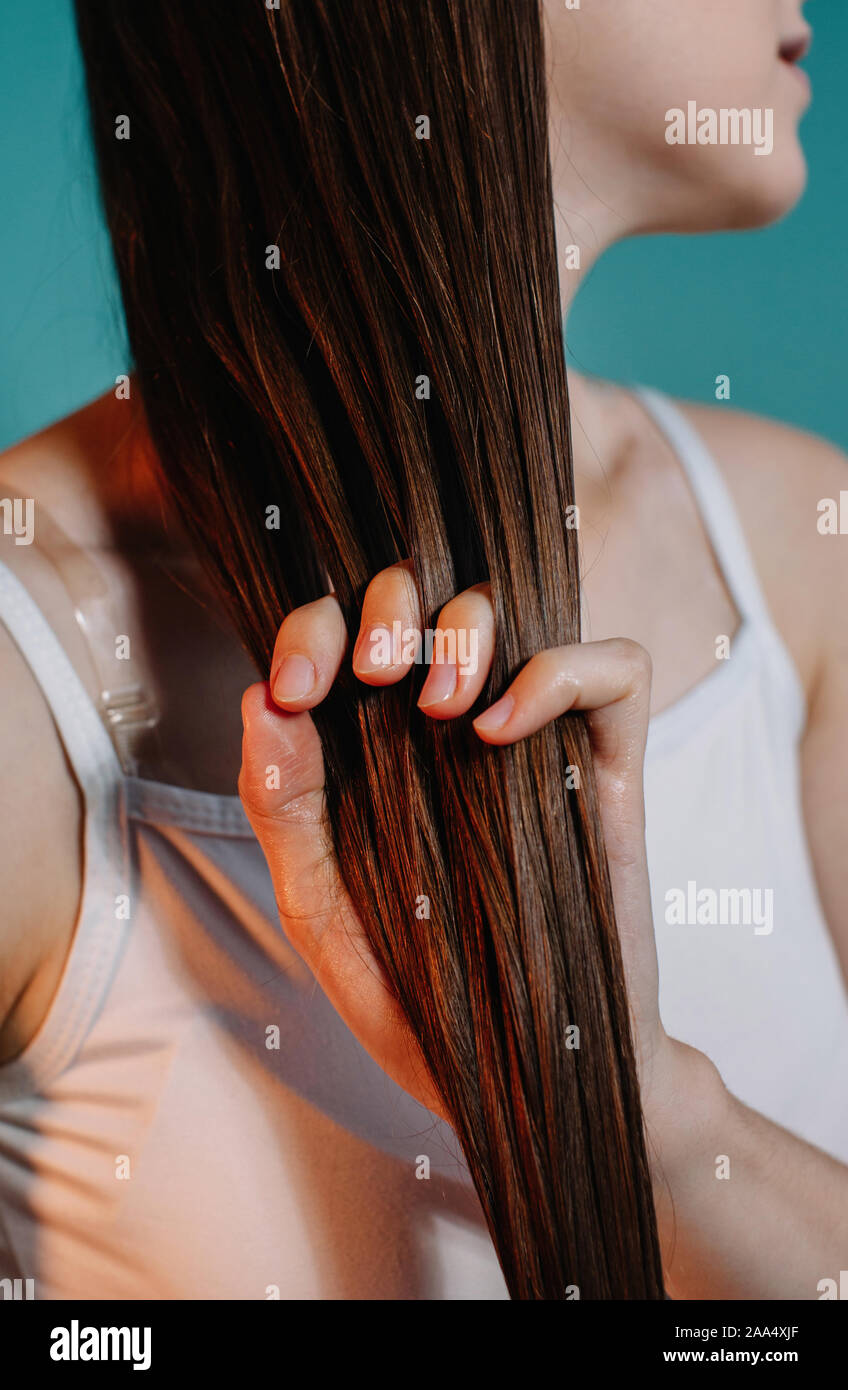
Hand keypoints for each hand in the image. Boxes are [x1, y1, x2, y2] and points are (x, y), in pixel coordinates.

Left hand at [239, 561, 673, 1123]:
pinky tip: (504, 732)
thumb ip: (284, 810)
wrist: (524, 1075)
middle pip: (423, 592)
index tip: (295, 685)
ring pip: (512, 607)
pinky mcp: (610, 767)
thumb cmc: (420, 998)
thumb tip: (260, 701)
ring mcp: (534, 737)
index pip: (341, 632)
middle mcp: (450, 724)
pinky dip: (561, 671)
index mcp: (374, 746)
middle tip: (374, 673)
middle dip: (389, 604)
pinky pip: (614, 668)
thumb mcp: (321, 911)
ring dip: (465, 627)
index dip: (311, 626)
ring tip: (444, 708)